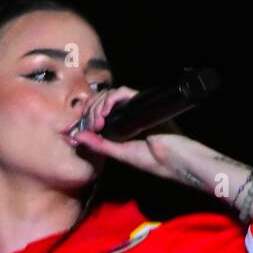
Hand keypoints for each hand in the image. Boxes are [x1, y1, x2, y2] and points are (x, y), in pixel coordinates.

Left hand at [72, 86, 203, 182]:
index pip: (98, 111)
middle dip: (90, 111)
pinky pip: (122, 92)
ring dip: (98, 106)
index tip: (82, 129)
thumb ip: (99, 145)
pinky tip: (105, 113)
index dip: (87, 116)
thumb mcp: (119, 153)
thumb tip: (78, 137)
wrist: (174, 159)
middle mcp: (126, 113)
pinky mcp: (142, 102)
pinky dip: (110, 100)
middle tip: (91, 126)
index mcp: (120, 124)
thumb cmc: (152, 160)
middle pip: (100, 100)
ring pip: (109, 94)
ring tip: (98, 122)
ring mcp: (134, 106)